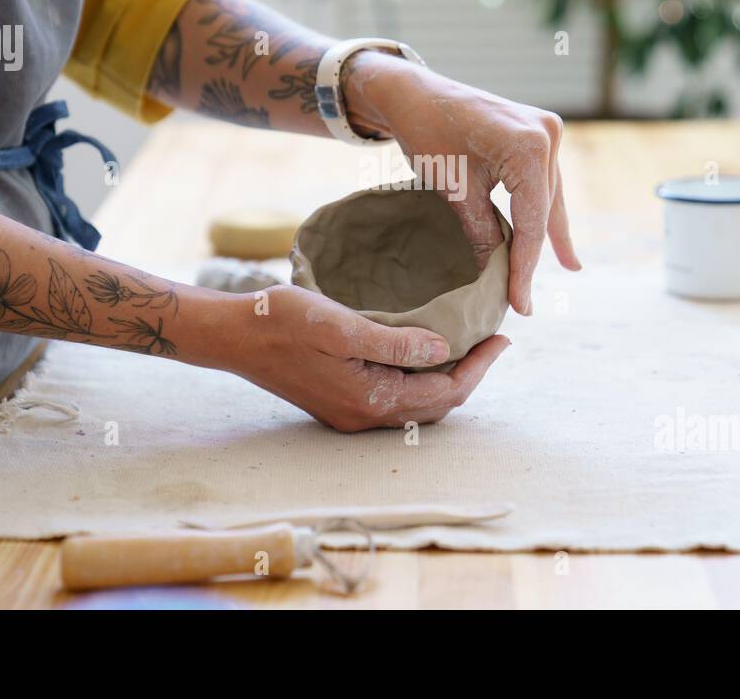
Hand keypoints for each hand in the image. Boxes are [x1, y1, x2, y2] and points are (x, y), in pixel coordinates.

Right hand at [206, 284, 509, 431]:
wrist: (236, 335)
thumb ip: (395, 343)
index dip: (479, 367)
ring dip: (446, 380)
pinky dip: (420, 381)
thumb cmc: (284, 323)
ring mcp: (350, 413)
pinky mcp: (339, 402)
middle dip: (470, 376)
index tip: (502, 338)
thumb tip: (443, 351)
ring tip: (468, 348)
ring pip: (416, 406)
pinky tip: (423, 355)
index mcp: (370, 399)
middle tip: (493, 343)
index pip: (444, 392)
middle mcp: (364, 416)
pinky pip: (395, 400)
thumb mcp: (343, 326)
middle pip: (435, 406)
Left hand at [346, 53, 581, 315]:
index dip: (524, 268)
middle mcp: (547, 134)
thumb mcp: (455, 191)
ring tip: (568, 266)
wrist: (414, 93)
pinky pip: (542, 179)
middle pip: (544, 209)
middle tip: (530, 301)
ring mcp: (545, 129)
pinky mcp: (537, 130)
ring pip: (548, 195)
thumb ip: (483, 234)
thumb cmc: (428, 134)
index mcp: (528, 147)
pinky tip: (555, 233)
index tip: (520, 305)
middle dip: (536, 254)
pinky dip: (541, 206)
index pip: (531, 221)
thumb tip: (497, 275)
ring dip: (549, 231)